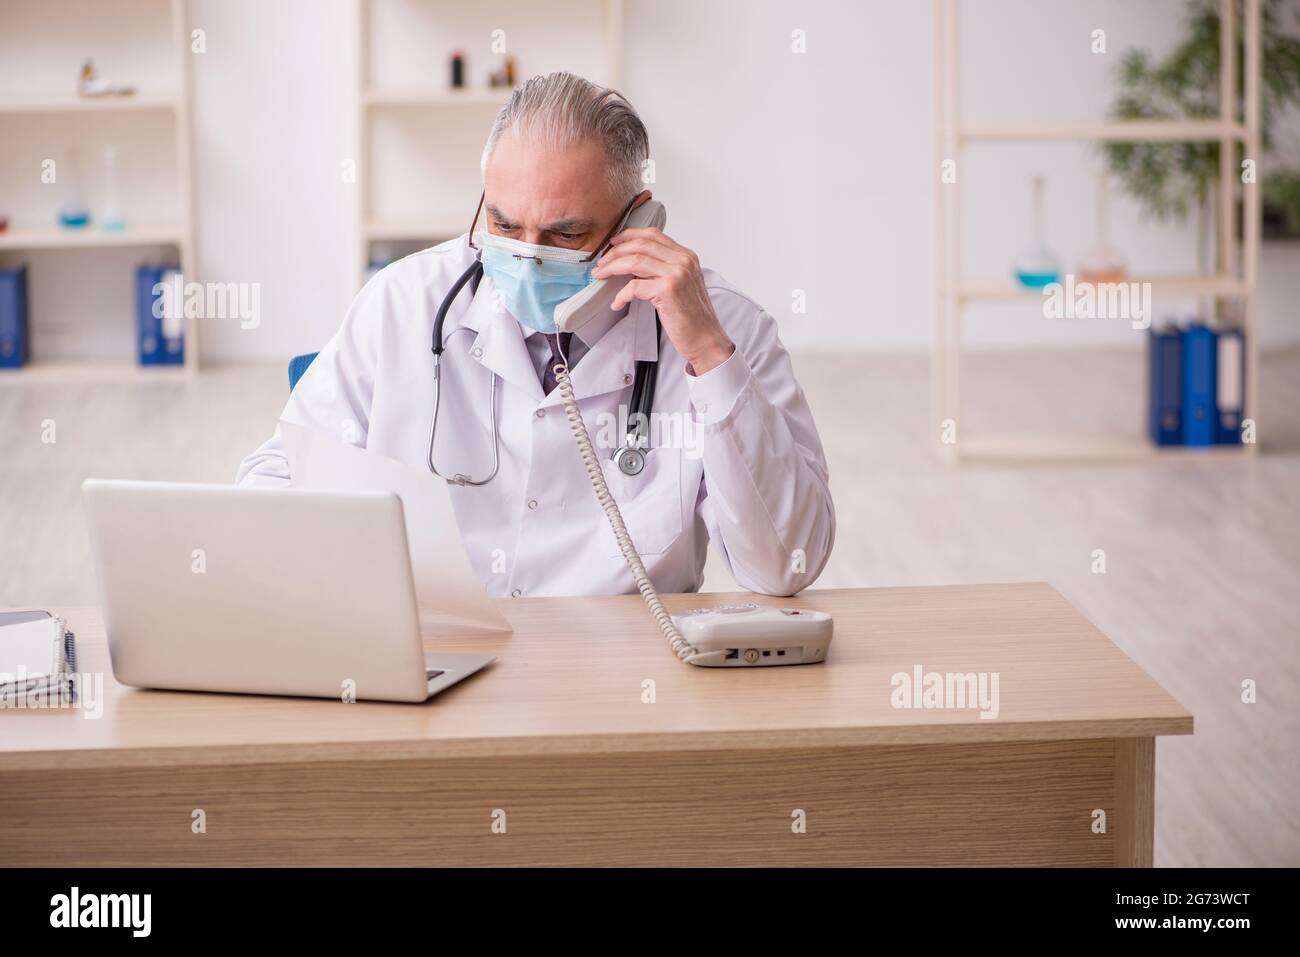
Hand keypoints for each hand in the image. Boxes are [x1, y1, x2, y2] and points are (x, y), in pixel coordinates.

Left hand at [592, 227, 734, 374]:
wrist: (706, 339)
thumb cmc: (692, 317)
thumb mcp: (682, 283)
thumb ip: (664, 268)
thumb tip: (633, 263)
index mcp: (686, 256)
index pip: (653, 234)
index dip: (629, 236)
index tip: (613, 243)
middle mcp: (683, 261)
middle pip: (640, 244)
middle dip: (615, 252)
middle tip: (601, 263)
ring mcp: (676, 274)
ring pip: (634, 261)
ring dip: (612, 268)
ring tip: (601, 276)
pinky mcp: (667, 291)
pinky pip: (634, 286)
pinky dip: (620, 295)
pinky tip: (617, 303)